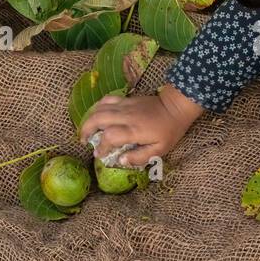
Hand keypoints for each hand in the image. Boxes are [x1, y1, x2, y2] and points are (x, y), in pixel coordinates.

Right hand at [77, 84, 203, 167]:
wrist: (176, 107)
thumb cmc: (169, 130)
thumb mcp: (160, 150)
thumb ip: (140, 157)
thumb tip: (121, 161)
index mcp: (134, 130)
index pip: (109, 137)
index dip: (101, 147)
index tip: (98, 155)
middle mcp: (126, 116)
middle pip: (98, 118)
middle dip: (86, 130)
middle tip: (83, 141)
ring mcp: (125, 105)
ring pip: (100, 107)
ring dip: (89, 118)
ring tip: (86, 129)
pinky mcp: (126, 99)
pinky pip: (107, 100)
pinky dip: (98, 106)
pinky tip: (96, 114)